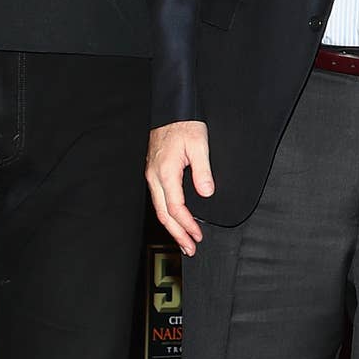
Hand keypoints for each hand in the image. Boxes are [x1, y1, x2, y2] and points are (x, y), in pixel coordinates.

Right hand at [146, 120, 213, 255]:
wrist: (171, 110)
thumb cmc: (185, 124)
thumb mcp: (200, 145)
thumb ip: (203, 171)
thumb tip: (206, 193)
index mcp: (165, 173)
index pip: (176, 208)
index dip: (187, 225)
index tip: (198, 236)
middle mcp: (154, 177)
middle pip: (164, 214)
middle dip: (177, 234)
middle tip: (190, 249)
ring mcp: (152, 176)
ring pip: (160, 208)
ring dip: (172, 227)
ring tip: (184, 241)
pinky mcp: (154, 173)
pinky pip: (160, 199)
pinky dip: (168, 214)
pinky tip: (176, 220)